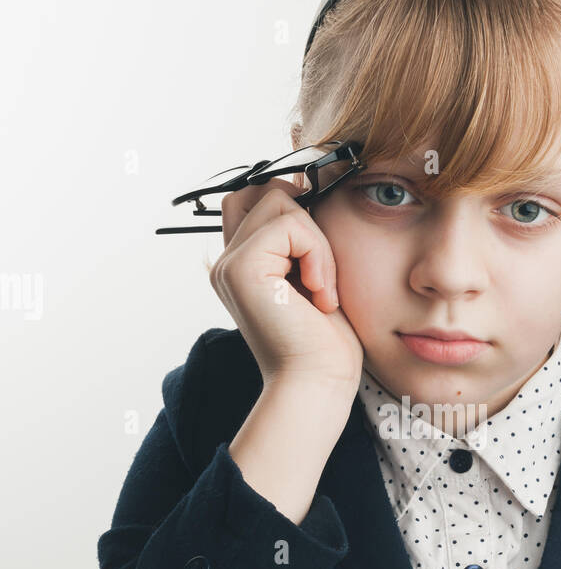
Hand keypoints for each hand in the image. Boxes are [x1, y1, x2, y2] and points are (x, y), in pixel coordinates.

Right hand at [209, 178, 363, 389]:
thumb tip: (307, 184)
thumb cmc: (325, 343)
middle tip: (321, 275)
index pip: (255, 200)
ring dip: (317, 243)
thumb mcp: (315, 276)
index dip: (293, 209)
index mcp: (241, 265)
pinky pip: (290, 224)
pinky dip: (318, 255)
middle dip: (306, 221)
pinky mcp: (241, 267)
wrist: (318, 384)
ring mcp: (229, 264)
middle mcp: (226, 262)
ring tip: (321, 290)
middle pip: (266, 191)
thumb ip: (301, 237)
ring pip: (280, 203)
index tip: (321, 253)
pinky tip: (319, 296)